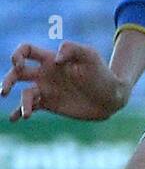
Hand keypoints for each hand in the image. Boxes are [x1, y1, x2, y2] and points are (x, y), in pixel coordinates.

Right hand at [0, 41, 127, 122]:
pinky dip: (19, 113)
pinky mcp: (50, 104)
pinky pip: (30, 108)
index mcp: (51, 59)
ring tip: (27, 113)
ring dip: (21, 103)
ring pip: (24, 94)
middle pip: (17, 72)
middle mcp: (45, 73)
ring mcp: (47, 89)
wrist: (110, 96)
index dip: (17, 54)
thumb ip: (72, 49)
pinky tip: (15, 118)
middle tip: (5, 91)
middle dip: (8, 80)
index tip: (19, 64)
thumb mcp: (90, 56)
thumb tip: (55, 59)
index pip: (27, 50)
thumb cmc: (101, 73)